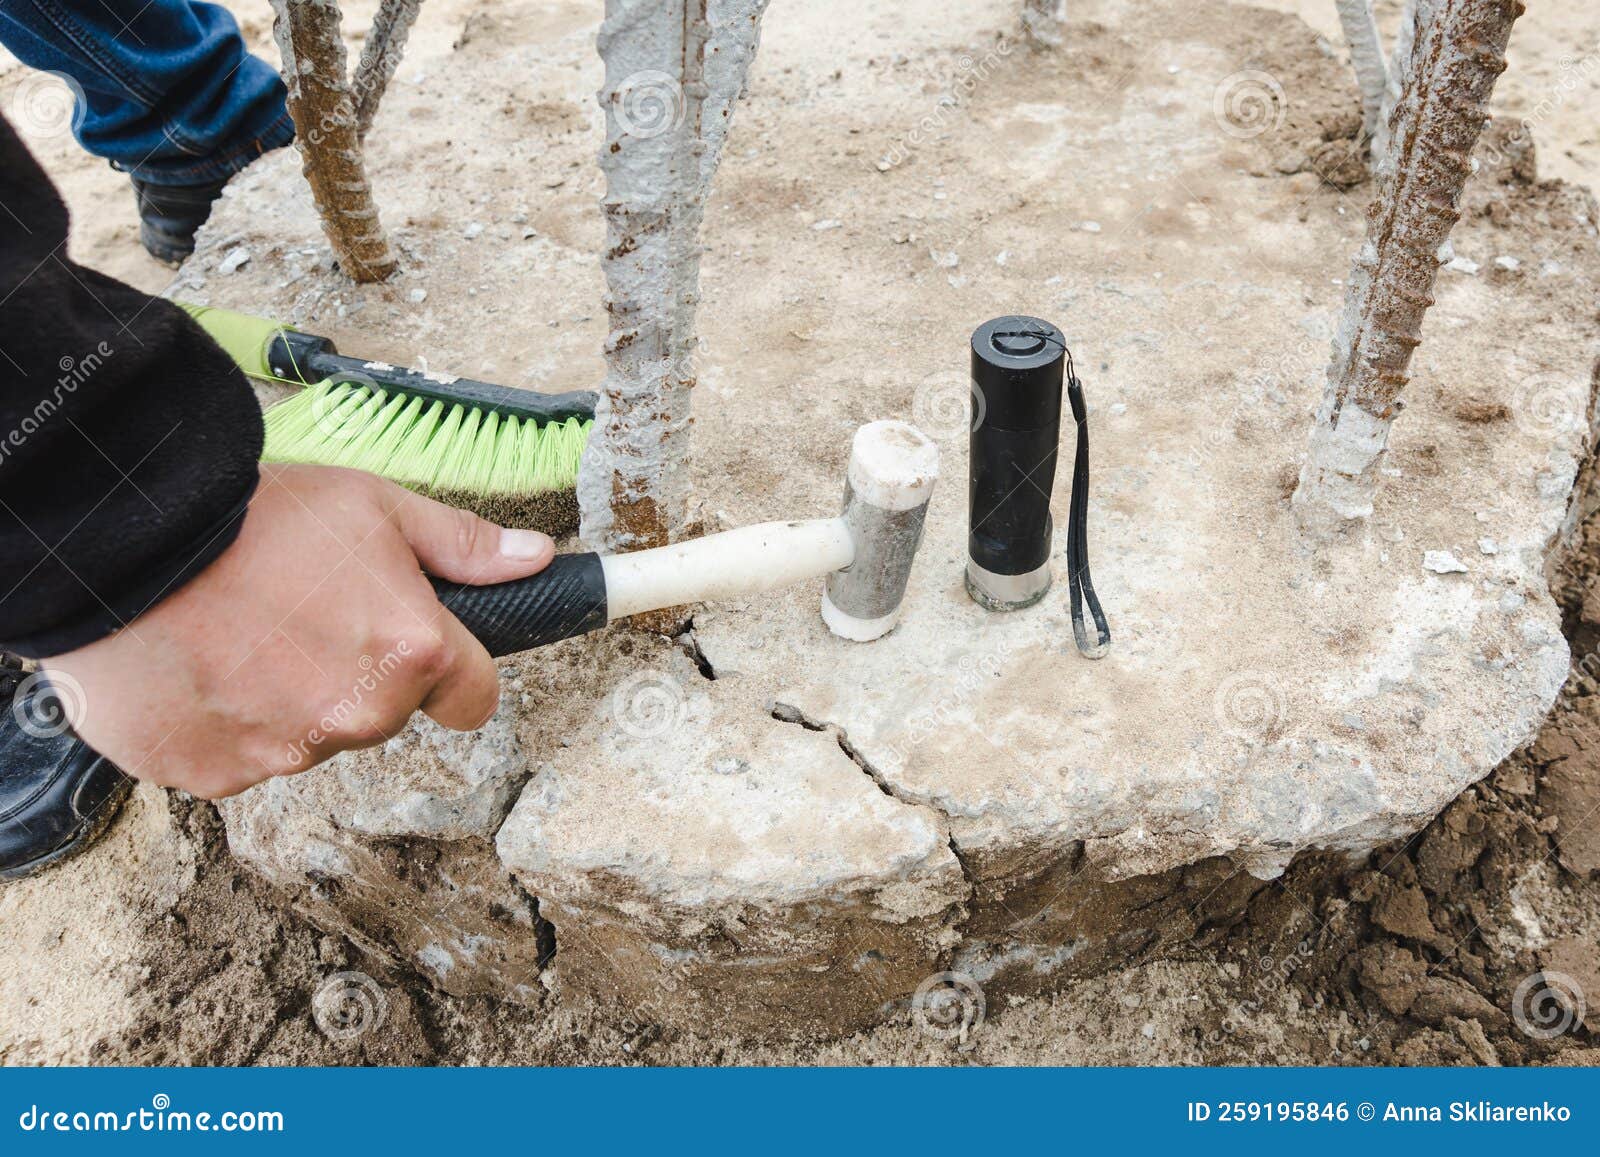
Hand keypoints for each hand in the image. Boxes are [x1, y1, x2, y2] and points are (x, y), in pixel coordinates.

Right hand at [43, 463, 553, 798]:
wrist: (120, 542)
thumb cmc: (254, 515)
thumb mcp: (374, 506)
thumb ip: (461, 545)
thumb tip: (536, 560)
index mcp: (411, 653)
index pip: (474, 699)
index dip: (451, 673)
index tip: (421, 648)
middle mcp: (358, 715)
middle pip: (385, 714)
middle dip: (357, 673)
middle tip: (301, 612)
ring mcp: (283, 753)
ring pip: (310, 737)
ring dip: (287, 698)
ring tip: (238, 630)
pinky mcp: (214, 775)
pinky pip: (239, 758)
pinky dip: (224, 721)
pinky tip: (197, 665)